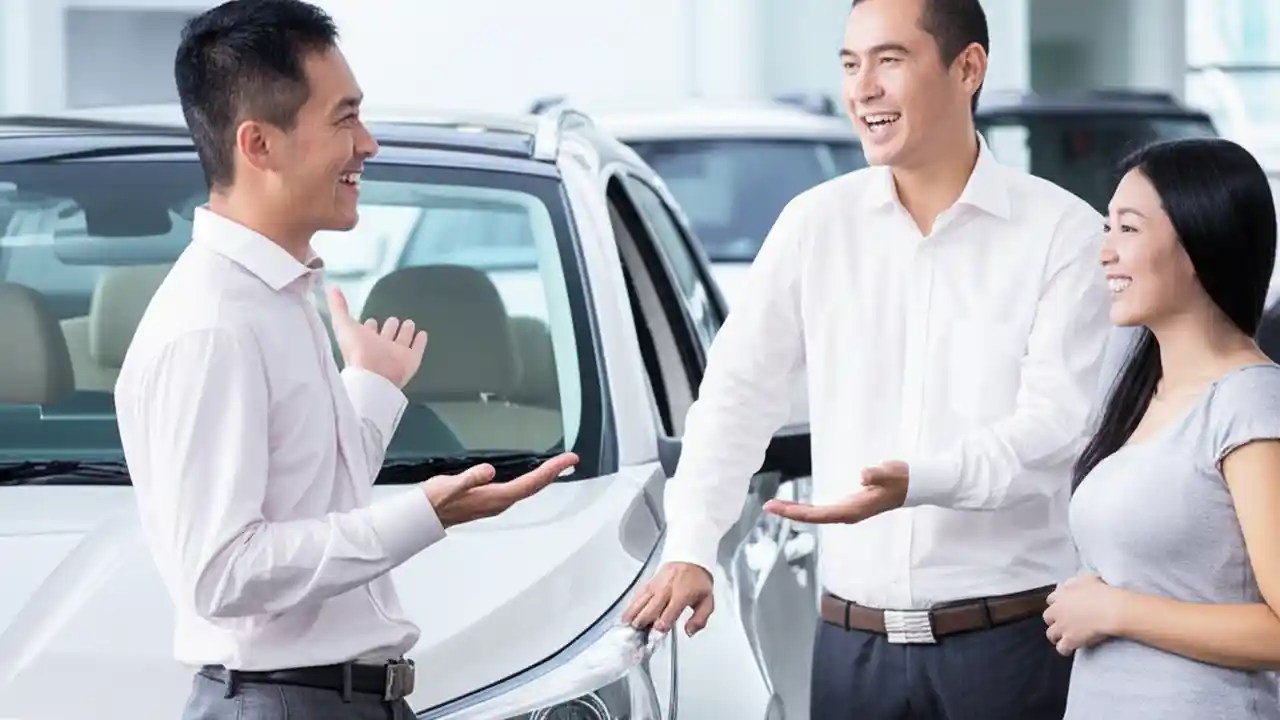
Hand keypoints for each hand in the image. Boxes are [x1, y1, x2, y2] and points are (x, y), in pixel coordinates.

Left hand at [326, 286, 427, 388]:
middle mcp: (380, 348)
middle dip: (389, 327)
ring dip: (405, 332)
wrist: (374, 374)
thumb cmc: (357, 350)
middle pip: (387, 335)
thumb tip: (333, 288)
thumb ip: (338, 307)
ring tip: (409, 323)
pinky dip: (420, 342)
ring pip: (402, 340)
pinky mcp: (411, 360)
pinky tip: (422, 334)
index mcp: (364, 341)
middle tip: (393, 319)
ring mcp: (396, 355)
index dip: (369, 325)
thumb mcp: (342, 325)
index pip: (368, 330)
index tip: (371, 318)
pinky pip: (417, 349)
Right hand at [421, 452, 578, 527]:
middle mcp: (499, 503)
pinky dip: (530, 480)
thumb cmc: (434, 501)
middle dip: (553, 473)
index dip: (551, 471)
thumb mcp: (449, 486)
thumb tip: (488, 471)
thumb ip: (469, 478)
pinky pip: (517, 490)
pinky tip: (531, 475)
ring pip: (527, 489)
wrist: (422, 516)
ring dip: (543, 477)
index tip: (568, 460)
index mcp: (495, 498)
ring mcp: (495, 503)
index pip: (530, 483)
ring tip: (557, 466)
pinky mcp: (489, 501)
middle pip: (534, 487)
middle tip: (570, 459)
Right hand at [621, 562, 713, 636]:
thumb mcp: (707, 602)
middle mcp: (667, 589)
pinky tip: (626, 614)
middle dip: (643, 621)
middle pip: (651, 607)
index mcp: (682, 595)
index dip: (662, 624)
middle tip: (637, 633)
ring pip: (642, 600)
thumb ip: (700, 620)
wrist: (691, 560)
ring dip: (633, 613)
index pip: (669, 612)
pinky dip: (631, 604)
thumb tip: (689, 632)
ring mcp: (656, 585)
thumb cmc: (698, 583)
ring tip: (627, 625)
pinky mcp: (649, 582)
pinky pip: (638, 594)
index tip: (657, 632)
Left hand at [763, 460, 908, 523]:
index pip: (818, 514)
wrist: (913, 485)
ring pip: (815, 515)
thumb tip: (863, 476)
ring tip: (774, 506)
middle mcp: (847, 514)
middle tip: (767, 506)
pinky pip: (820, 510)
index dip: (797, 512)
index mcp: (853, 510)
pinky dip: (805, 508)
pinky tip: (794, 505)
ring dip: (795, 511)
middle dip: (789, 512)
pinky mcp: (847, 506)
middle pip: (812, 517)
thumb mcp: (891, 473)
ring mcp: (846, 511)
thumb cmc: (900, 478)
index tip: (778, 508)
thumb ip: (877, 474)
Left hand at [1043, 574, 1125, 655]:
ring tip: (1064, 638)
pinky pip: (1061, 648)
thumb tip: (1073, 583)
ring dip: (1057, 636)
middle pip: (1048, 617)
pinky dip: (1065, 649)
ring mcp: (1062, 626)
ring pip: (1051, 634)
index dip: (1057, 604)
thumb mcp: (1087, 578)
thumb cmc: (1103, 592)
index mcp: (1061, 595)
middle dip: (1054, 620)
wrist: (1111, 610)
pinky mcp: (1069, 640)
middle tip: (1064, 623)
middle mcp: (1057, 610)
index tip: (1064, 608)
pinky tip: (1070, 650)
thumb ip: (1076, 581)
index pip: (1051, 600)